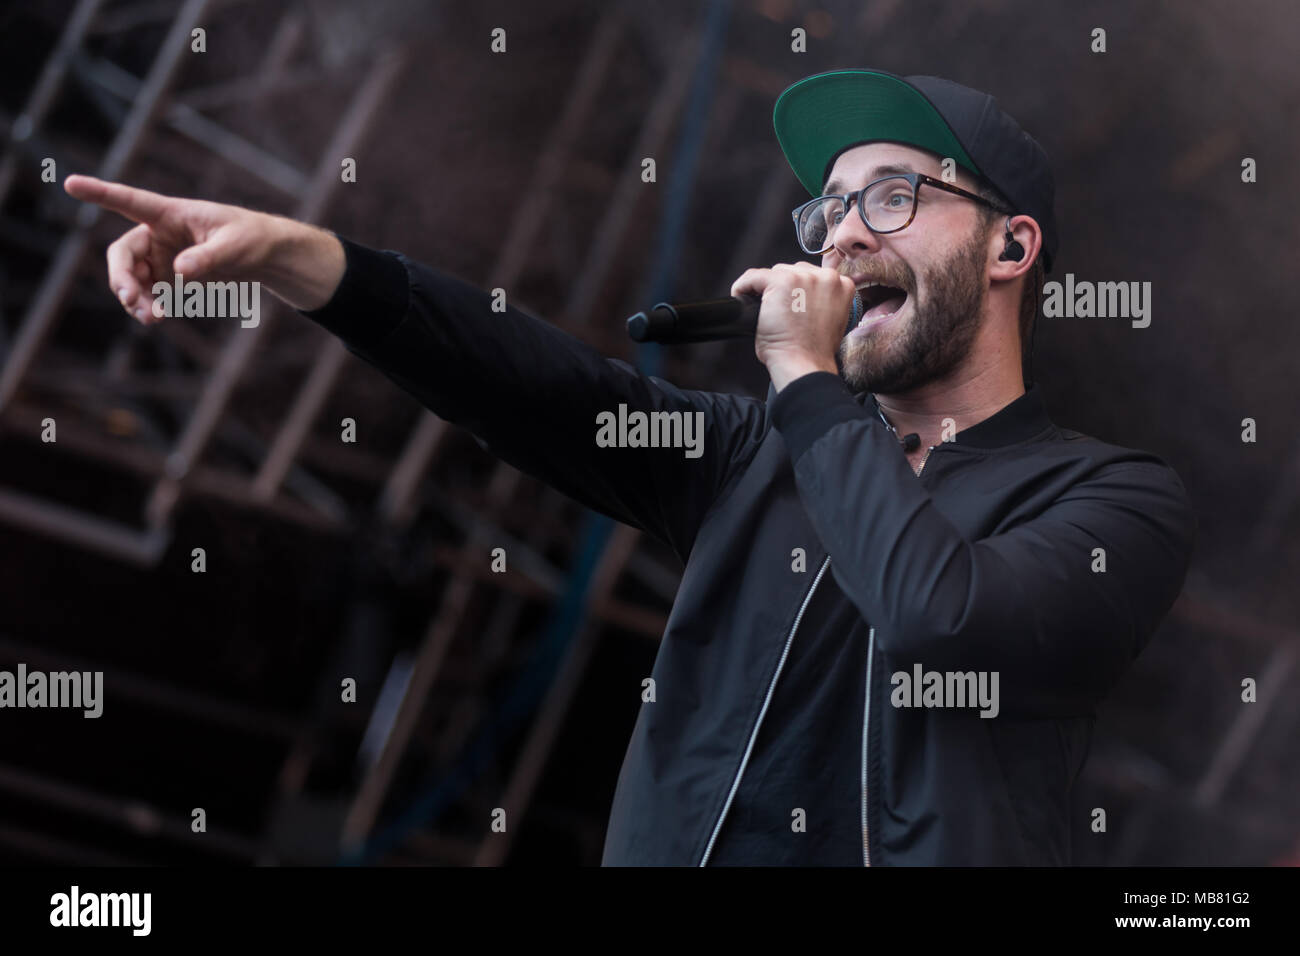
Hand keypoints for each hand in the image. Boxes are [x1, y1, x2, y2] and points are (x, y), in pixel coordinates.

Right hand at [63, 175, 343, 320]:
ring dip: (135, 298)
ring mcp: (162, 258)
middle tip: (132, 301)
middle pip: (123, 254)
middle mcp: (158, 235)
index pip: (130, 201)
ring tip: (152, 317)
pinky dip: (149, 306)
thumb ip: (208, 258)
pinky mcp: (170, 279)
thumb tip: (179, 272)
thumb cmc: (252, 239)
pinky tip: (158, 316)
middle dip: (122, 278)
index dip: (100, 193)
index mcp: (171, 214)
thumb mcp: (235, 246)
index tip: (71, 183)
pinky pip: (149, 294)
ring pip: (132, 279)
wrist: (267, 257)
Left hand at [730, 262, 853, 390]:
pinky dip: (744, 287)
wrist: (804, 364)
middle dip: (783, 289)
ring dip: (768, 289)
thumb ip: (823, 302)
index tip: (789, 303)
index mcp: (842, 286)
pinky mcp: (782, 281)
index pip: (813, 276)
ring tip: (766, 311)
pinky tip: (743, 299)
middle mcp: (826, 277)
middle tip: (777, 312)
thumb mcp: (829, 321)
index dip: (798, 290)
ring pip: (776, 272)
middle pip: (794, 271)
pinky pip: (754, 276)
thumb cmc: (814, 352)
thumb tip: (805, 298)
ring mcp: (804, 277)